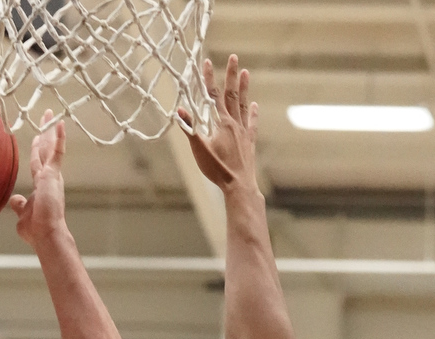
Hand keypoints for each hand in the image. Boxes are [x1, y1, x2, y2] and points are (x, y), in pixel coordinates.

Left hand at [10, 111, 66, 246]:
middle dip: (45, 133)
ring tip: (51, 113)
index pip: (38, 163)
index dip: (37, 150)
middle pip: (45, 150)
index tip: (37, 138)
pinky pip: (57, 152)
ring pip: (50, 147)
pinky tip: (59, 122)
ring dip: (50, 129)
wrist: (46, 235)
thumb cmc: (36, 231)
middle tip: (47, 116)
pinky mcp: (53, 175)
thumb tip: (14, 200)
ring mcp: (52, 176)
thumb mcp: (22, 215)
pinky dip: (59, 138)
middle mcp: (49, 179)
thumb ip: (19, 205)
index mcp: (43, 186)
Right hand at [178, 54, 258, 192]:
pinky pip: (252, 122)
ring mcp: (244, 131)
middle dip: (231, 75)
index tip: (207, 61)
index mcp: (222, 123)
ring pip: (244, 104)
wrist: (239, 185)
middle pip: (232, 94)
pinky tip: (255, 105)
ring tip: (245, 72)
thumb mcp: (199, 150)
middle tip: (234, 57)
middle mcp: (234, 123)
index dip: (209, 78)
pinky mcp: (249, 141)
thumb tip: (179, 111)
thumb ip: (190, 129)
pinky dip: (253, 112)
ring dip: (244, 88)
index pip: (213, 96)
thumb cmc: (217, 169)